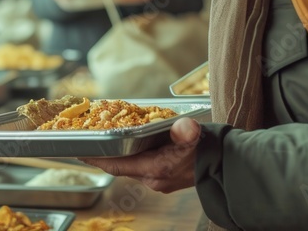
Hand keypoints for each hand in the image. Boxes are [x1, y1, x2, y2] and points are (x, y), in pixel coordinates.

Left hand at [80, 117, 200, 192]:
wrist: (228, 165)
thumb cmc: (211, 150)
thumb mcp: (197, 136)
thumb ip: (187, 132)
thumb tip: (185, 127)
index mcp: (156, 170)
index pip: (117, 166)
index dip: (96, 158)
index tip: (78, 150)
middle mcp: (154, 179)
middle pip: (121, 166)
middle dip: (105, 153)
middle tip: (90, 138)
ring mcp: (160, 180)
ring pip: (131, 165)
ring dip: (119, 153)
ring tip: (106, 138)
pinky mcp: (166, 176)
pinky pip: (142, 165)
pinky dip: (133, 154)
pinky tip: (132, 142)